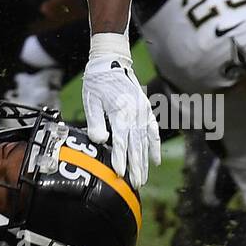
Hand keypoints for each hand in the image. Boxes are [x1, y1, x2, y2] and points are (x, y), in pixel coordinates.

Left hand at [81, 33, 159, 187]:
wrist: (111, 61)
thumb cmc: (96, 82)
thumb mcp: (90, 100)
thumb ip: (95, 121)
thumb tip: (100, 141)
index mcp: (120, 111)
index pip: (120, 140)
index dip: (119, 158)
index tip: (119, 173)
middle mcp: (134, 113)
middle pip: (135, 145)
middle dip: (135, 166)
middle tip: (135, 184)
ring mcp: (142, 111)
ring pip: (145, 141)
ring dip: (144, 161)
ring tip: (142, 178)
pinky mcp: (146, 109)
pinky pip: (153, 131)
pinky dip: (154, 146)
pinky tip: (155, 160)